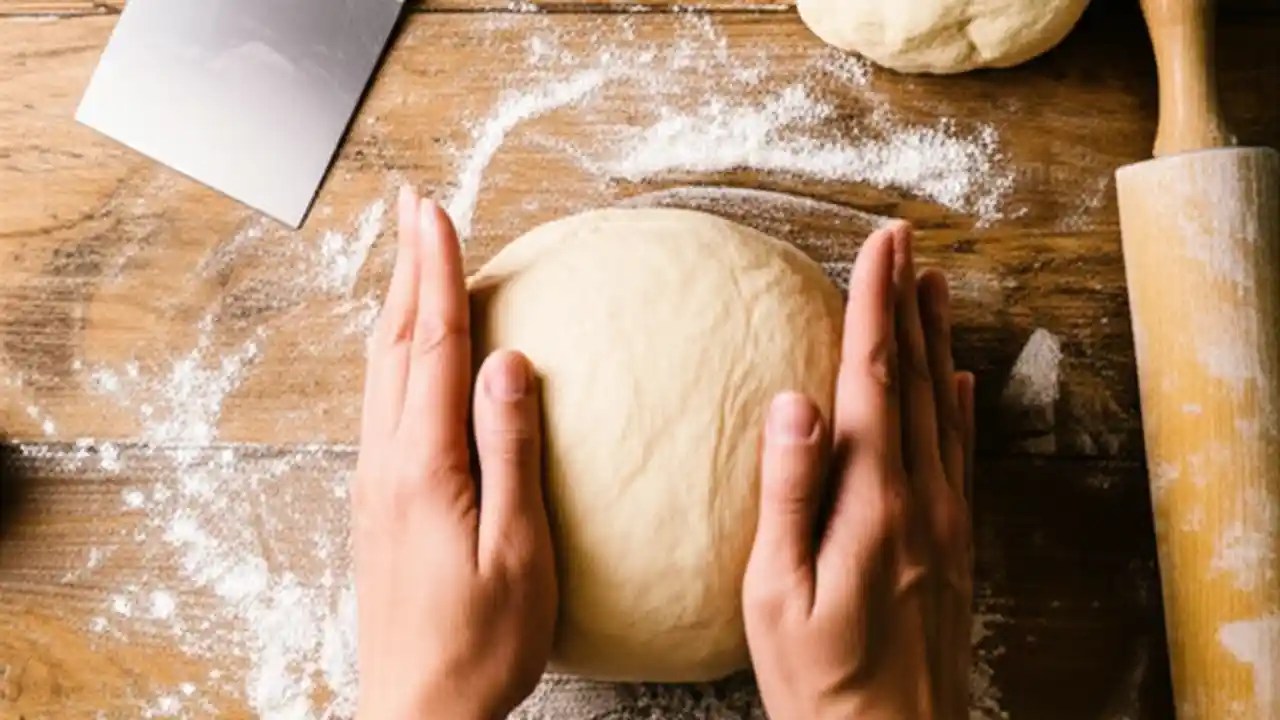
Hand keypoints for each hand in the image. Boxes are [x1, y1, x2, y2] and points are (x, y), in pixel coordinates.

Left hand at [353, 186, 556, 719]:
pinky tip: (407, 352)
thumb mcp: (519, 550)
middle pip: (393, 343)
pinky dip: (395, 354)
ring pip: (379, 371)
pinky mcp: (380, 502)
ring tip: (409, 260)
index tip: (435, 213)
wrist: (420, 711)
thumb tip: (511, 365)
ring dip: (395, 306)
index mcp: (426, 466)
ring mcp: (377, 482)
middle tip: (411, 208)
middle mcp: (389, 463)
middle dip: (405, 268)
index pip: (432, 345)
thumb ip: (511, 452)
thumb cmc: (482, 643)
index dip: (436, 273)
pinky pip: (383, 404)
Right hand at [743, 222, 974, 719]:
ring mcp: (943, 521)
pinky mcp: (951, 544)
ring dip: (935, 339)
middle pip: (914, 379)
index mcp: (873, 501)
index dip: (874, 306)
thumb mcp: (777, 592)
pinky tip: (956, 381)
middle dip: (906, 302)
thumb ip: (790, 492)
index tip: (879, 245)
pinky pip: (959, 454)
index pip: (873, 379)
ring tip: (932, 285)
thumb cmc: (819, 678)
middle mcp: (920, 499)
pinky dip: (957, 406)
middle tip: (905, 238)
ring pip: (941, 408)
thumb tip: (793, 402)